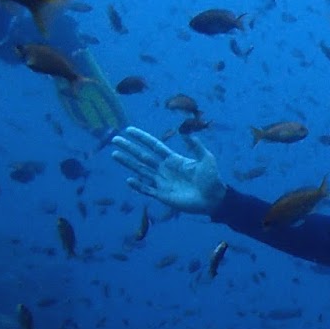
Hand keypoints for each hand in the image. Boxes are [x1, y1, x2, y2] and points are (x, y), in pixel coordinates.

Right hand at [110, 126, 226, 214]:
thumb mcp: (206, 158)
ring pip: (141, 170)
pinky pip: (147, 190)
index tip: (129, 130)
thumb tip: (185, 132)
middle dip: (129, 148)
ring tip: (114, 154)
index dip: (142, 138)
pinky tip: (129, 180)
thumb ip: (195, 146)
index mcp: (173, 159)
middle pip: (143, 156)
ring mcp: (162, 182)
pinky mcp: (163, 195)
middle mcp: (164, 169)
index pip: (154, 146)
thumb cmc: (211, 178)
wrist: (215, 199)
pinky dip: (138, 186)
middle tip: (115, 139)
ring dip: (128, 163)